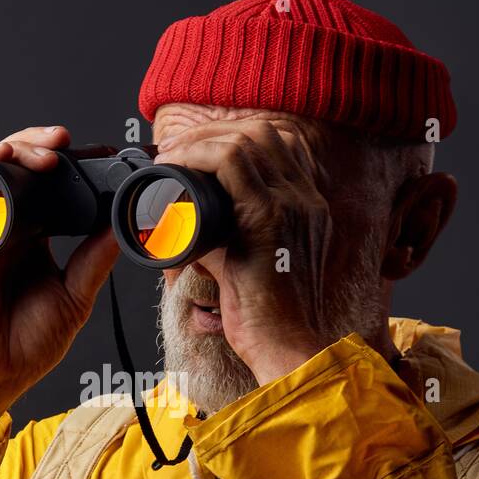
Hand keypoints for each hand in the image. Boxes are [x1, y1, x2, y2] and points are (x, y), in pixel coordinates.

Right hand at [0, 125, 119, 460]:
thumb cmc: (25, 346)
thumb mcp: (75, 297)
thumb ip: (96, 259)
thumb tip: (123, 224)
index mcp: (35, 238)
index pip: (52, 187)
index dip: (74, 166)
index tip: (104, 156)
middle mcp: (9, 228)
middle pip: (23, 168)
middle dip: (45, 145)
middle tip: (73, 143)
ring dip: (19, 148)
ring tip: (49, 151)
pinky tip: (7, 161)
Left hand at [154, 119, 338, 384]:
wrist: (287, 347)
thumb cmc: (265, 321)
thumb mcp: (244, 267)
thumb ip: (220, 241)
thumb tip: (182, 228)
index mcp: (308, 209)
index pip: (279, 146)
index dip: (236, 137)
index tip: (198, 149)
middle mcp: (306, 199)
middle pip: (264, 133)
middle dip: (214, 131)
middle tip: (177, 147)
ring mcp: (292, 204)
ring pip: (248, 139)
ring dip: (201, 140)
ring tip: (171, 153)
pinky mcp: (269, 216)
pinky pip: (232, 161)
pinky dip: (198, 155)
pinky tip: (175, 163)